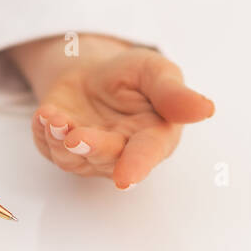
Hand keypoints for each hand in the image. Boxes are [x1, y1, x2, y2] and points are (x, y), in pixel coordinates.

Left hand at [10, 37, 214, 188]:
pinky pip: (50, 149)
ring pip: (73, 159)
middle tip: (76, 136)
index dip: (137, 166)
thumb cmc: (132, 75)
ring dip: (59, 141)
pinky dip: (43, 133)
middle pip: (106, 159)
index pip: (147, 155)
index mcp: (154, 137)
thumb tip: (206, 108)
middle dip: (90, 148)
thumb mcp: (155, 72)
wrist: (92, 73)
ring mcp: (90, 155)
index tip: (126, 179)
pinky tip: (45, 115)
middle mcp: (122, 152)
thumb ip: (173, 93)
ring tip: (52, 118)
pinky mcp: (63, 150)